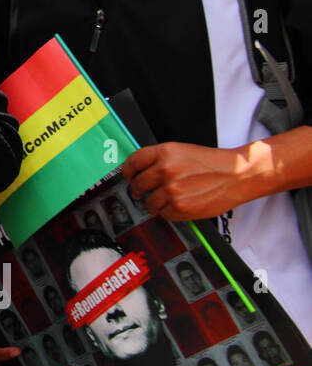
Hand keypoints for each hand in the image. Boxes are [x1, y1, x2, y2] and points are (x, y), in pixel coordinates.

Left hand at [123, 142, 249, 220]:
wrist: (238, 175)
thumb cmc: (213, 164)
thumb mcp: (182, 151)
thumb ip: (160, 159)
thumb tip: (140, 171)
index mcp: (165, 152)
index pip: (132, 162)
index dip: (127, 172)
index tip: (129, 177)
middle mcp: (166, 170)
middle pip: (137, 184)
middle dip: (138, 190)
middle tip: (142, 192)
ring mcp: (172, 190)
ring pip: (148, 202)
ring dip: (153, 204)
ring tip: (164, 200)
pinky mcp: (181, 207)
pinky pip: (163, 214)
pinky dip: (168, 212)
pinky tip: (177, 205)